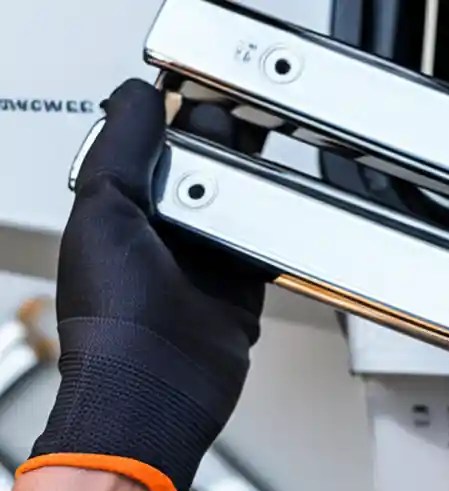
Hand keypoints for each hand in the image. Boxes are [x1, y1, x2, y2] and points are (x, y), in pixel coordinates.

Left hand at [18, 79, 267, 490]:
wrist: (157, 389)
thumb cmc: (114, 321)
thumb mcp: (103, 212)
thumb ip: (121, 151)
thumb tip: (137, 96)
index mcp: (116, 208)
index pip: (151, 143)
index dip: (176, 112)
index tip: (204, 85)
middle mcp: (159, 231)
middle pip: (201, 168)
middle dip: (223, 139)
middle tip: (249, 105)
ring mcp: (201, 259)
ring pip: (236, 200)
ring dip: (252, 177)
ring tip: (271, 140)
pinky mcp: (239, 285)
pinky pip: (264, 242)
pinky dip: (275, 223)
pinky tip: (286, 200)